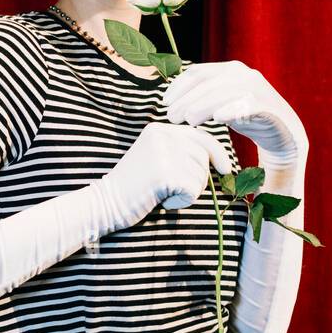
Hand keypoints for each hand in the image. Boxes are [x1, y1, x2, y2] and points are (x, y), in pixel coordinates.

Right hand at [101, 121, 233, 223]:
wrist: (106, 203)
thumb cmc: (134, 186)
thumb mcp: (156, 157)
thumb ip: (179, 149)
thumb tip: (215, 155)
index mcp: (159, 129)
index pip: (201, 136)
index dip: (217, 153)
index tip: (225, 169)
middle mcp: (162, 135)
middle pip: (203, 156)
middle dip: (198, 178)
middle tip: (174, 188)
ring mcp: (163, 153)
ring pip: (200, 175)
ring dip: (189, 191)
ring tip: (164, 193)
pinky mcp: (164, 173)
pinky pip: (193, 190)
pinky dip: (182, 201)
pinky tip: (162, 201)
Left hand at [162, 61, 306, 170]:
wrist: (283, 133)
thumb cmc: (245, 117)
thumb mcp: (221, 102)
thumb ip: (202, 97)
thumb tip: (171, 101)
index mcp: (230, 70)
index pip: (198, 72)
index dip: (179, 86)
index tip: (165, 102)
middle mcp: (244, 75)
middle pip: (208, 83)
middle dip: (186, 99)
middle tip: (171, 116)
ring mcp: (257, 89)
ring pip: (224, 93)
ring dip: (203, 106)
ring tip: (188, 120)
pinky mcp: (268, 106)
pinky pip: (248, 105)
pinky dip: (232, 109)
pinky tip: (218, 118)